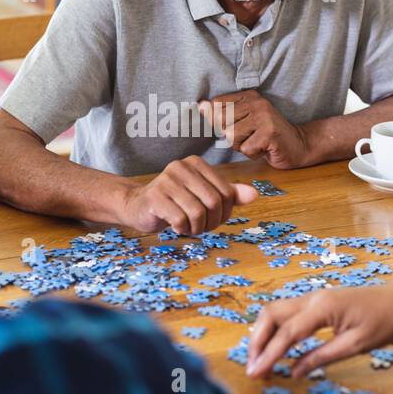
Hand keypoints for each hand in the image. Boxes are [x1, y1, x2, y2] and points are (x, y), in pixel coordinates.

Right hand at [119, 155, 257, 234]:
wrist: (137, 206)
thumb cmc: (175, 202)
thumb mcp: (203, 196)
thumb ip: (228, 195)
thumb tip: (255, 195)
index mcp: (196, 163)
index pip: (226, 192)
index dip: (225, 213)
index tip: (215, 220)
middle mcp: (181, 167)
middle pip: (213, 202)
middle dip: (212, 222)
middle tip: (202, 228)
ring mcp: (166, 180)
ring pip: (198, 212)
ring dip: (197, 228)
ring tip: (190, 228)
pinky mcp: (155, 197)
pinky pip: (180, 220)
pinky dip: (182, 229)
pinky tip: (176, 227)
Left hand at [200, 90, 311, 168]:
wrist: (299, 145)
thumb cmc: (266, 136)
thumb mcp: (243, 121)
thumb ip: (222, 114)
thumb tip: (200, 105)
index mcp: (248, 96)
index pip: (216, 105)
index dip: (219, 122)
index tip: (238, 127)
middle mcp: (256, 102)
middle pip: (221, 122)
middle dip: (230, 136)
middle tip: (249, 137)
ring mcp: (264, 116)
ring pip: (231, 136)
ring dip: (242, 146)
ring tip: (257, 142)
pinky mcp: (270, 132)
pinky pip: (246, 149)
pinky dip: (253, 154)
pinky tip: (264, 148)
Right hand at [247, 284, 392, 377]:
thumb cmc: (384, 322)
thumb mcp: (355, 345)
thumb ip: (321, 357)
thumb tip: (294, 372)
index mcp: (323, 308)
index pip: (287, 333)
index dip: (269, 355)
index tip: (255, 374)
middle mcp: (312, 298)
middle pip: (270, 315)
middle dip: (257, 342)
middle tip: (253, 369)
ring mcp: (313, 297)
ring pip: (275, 312)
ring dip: (263, 335)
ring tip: (261, 361)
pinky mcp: (316, 302)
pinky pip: (287, 313)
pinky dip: (275, 330)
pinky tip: (275, 348)